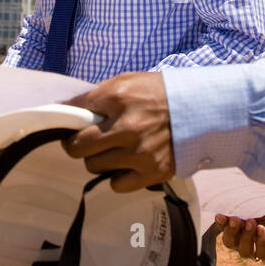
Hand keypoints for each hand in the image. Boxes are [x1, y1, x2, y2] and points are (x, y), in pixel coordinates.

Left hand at [63, 72, 174, 192]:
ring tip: (112, 150)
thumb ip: (98, 95)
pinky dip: (118, 177)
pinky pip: (116, 184)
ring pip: (94, 166)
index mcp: (118, 97)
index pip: (74, 111)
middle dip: (77, 144)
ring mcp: (140, 152)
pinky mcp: (153, 171)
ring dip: (99, 159)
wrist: (199, 109)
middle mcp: (127, 126)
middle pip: (78, 146)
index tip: (74, 123)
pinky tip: (127, 164)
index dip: (71, 119)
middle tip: (86, 141)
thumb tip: (65, 109)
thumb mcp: (127, 81)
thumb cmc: (159, 94)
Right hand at [216, 206, 264, 260]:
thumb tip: (222, 202)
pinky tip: (261, 229)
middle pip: (231, 244)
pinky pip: (263, 254)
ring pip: (245, 252)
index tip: (219, 215)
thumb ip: (239, 205)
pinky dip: (260, 242)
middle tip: (235, 219)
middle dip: (231, 232)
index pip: (224, 231)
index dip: (220, 226)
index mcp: (238, 230)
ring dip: (246, 238)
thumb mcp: (253, 203)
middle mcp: (246, 242)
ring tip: (252, 222)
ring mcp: (259, 249)